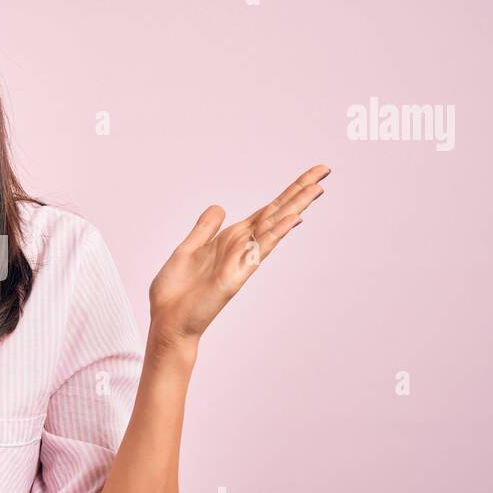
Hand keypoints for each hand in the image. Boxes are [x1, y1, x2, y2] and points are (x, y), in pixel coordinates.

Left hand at [148, 163, 329, 349]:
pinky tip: (293, 220)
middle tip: (324, 170)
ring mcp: (241, 261)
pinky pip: (260, 250)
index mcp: (229, 240)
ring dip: (295, 207)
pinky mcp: (236, 276)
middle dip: (299, 192)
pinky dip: (276, 234)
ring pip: (273, 228)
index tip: (310, 176)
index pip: (266, 212)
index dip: (287, 193)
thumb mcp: (188, 249)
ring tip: (316, 188)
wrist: (168, 321)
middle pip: (276, 214)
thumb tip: (219, 207)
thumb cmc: (176, 292)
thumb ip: (205, 229)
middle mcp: (240, 247)